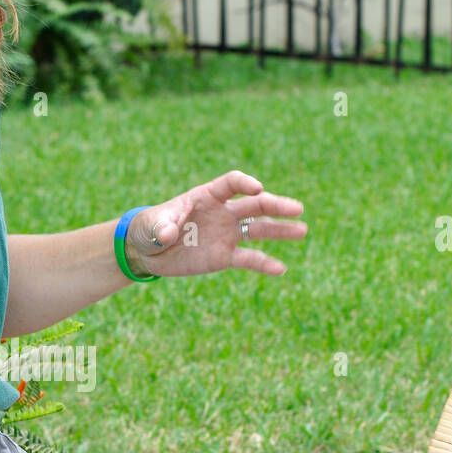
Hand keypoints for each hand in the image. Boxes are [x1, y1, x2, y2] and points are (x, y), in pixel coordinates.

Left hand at [123, 170, 306, 278]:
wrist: (149, 252)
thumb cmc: (149, 228)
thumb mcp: (151, 225)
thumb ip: (161, 226)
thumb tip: (168, 234)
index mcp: (207, 196)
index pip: (231, 184)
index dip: (245, 184)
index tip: (256, 189)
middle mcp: (223, 212)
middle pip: (254, 204)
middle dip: (275, 205)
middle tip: (297, 209)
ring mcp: (227, 234)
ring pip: (258, 229)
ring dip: (280, 230)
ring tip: (302, 230)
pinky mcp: (225, 256)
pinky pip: (248, 258)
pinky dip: (264, 263)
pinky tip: (281, 269)